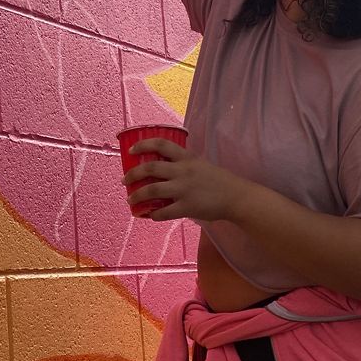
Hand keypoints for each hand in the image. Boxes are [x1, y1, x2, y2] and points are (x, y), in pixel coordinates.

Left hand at [122, 138, 255, 221]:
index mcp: (187, 157)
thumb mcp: (200, 164)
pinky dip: (154, 215)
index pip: (161, 144)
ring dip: (137, 195)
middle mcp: (183, 171)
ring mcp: (184, 189)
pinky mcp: (187, 207)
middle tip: (125, 180)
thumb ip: (183, 164)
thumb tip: (163, 169)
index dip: (143, 144)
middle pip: (150, 168)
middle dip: (133, 174)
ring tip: (130, 199)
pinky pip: (164, 212)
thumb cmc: (218, 180)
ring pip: (152, 190)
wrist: (236, 196)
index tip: (131, 150)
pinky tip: (150, 215)